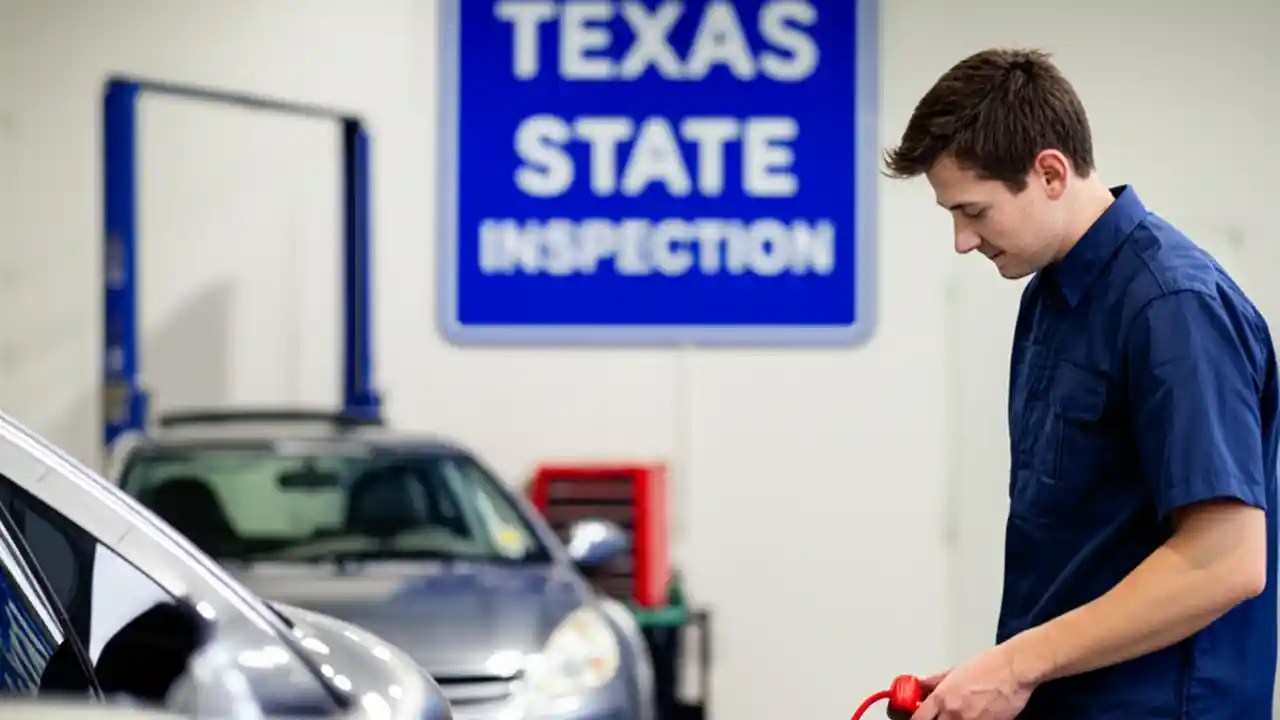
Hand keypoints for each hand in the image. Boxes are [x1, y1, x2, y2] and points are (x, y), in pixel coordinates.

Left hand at [909, 644, 1036, 719]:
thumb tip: (919, 684)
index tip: (917, 719)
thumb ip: (934, 682)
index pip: (918, 719)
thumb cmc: (989, 666)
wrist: (1014, 669)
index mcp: (942, 697)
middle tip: (937, 717)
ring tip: (960, 715)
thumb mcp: (954, 671)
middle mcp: (953, 713)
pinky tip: (975, 717)